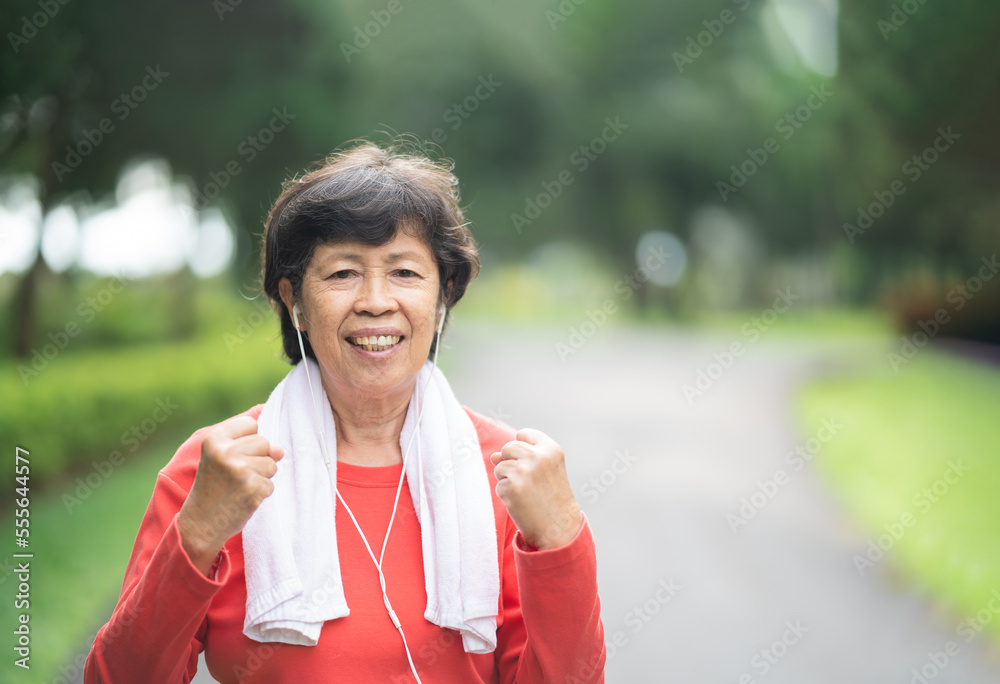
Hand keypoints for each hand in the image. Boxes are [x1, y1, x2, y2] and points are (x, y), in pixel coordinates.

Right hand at [177, 416, 283, 574]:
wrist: (200, 524)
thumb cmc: (213, 488)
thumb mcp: (220, 458)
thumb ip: (249, 445)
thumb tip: (280, 451)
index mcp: (214, 440)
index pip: (250, 424)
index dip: (247, 440)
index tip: (233, 456)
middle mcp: (226, 452)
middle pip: (264, 442)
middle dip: (257, 458)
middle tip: (236, 475)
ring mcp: (240, 470)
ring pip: (272, 463)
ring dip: (261, 476)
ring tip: (240, 486)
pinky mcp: (253, 488)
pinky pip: (271, 484)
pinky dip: (261, 493)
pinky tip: (243, 498)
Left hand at [490, 428, 582, 550]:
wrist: (559, 528)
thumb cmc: (552, 498)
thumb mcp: (545, 472)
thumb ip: (522, 458)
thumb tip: (494, 456)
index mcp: (551, 449)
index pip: (524, 434)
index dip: (523, 449)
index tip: (532, 465)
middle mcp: (538, 457)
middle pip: (508, 447)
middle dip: (511, 463)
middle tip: (528, 482)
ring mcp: (525, 472)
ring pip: (499, 466)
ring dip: (507, 480)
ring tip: (526, 492)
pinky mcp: (512, 488)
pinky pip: (499, 486)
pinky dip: (506, 496)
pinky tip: (522, 503)